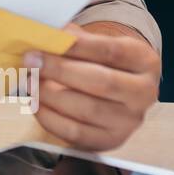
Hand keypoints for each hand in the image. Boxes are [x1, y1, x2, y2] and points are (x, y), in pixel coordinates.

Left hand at [24, 24, 159, 150]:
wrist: (115, 95)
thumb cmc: (100, 63)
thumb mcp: (96, 44)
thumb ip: (74, 37)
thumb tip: (45, 34)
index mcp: (144, 61)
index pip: (111, 51)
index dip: (77, 45)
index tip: (47, 39)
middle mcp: (144, 93)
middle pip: (102, 82)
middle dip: (60, 70)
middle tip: (31, 60)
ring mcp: (130, 121)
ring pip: (87, 109)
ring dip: (50, 94)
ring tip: (29, 81)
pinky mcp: (110, 140)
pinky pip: (76, 132)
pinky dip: (49, 117)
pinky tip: (35, 102)